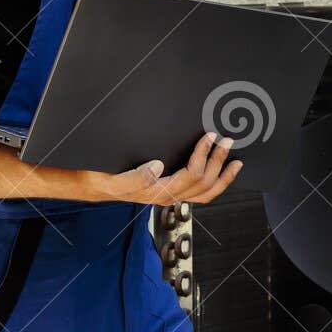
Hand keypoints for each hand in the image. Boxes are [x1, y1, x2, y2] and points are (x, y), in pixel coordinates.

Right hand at [84, 131, 242, 205]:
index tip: (209, 136)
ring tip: (236, 162)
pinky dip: (215, 183)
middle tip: (228, 141)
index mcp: (159, 192)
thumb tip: (157, 167)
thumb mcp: (115, 177)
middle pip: (204, 184)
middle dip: (219, 162)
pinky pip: (199, 193)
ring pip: (206, 193)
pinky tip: (221, 171)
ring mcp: (172, 195)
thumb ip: (135, 176)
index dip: (203, 155)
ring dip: (223, 176)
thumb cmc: (105, 178)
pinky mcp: (171, 191)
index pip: (191, 175)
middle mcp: (168, 196)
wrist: (96, 184)